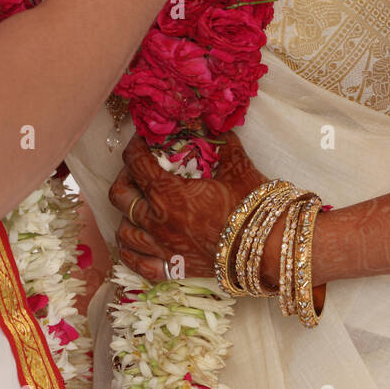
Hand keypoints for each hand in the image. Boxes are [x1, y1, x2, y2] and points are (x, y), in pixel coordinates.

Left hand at [109, 132, 268, 283]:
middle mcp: (159, 222)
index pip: (136, 163)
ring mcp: (163, 249)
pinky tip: (135, 241)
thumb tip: (209, 118)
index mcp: (169, 193)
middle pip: (120, 196)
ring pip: (124, 231)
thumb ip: (218, 139)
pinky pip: (138, 264)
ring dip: (126, 214)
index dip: (135, 146)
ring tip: (137, 204)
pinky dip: (131, 252)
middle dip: (125, 176)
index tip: (142, 140)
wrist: (269, 248)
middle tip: (138, 169)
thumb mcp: (236, 164)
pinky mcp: (173, 269)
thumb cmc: (253, 205)